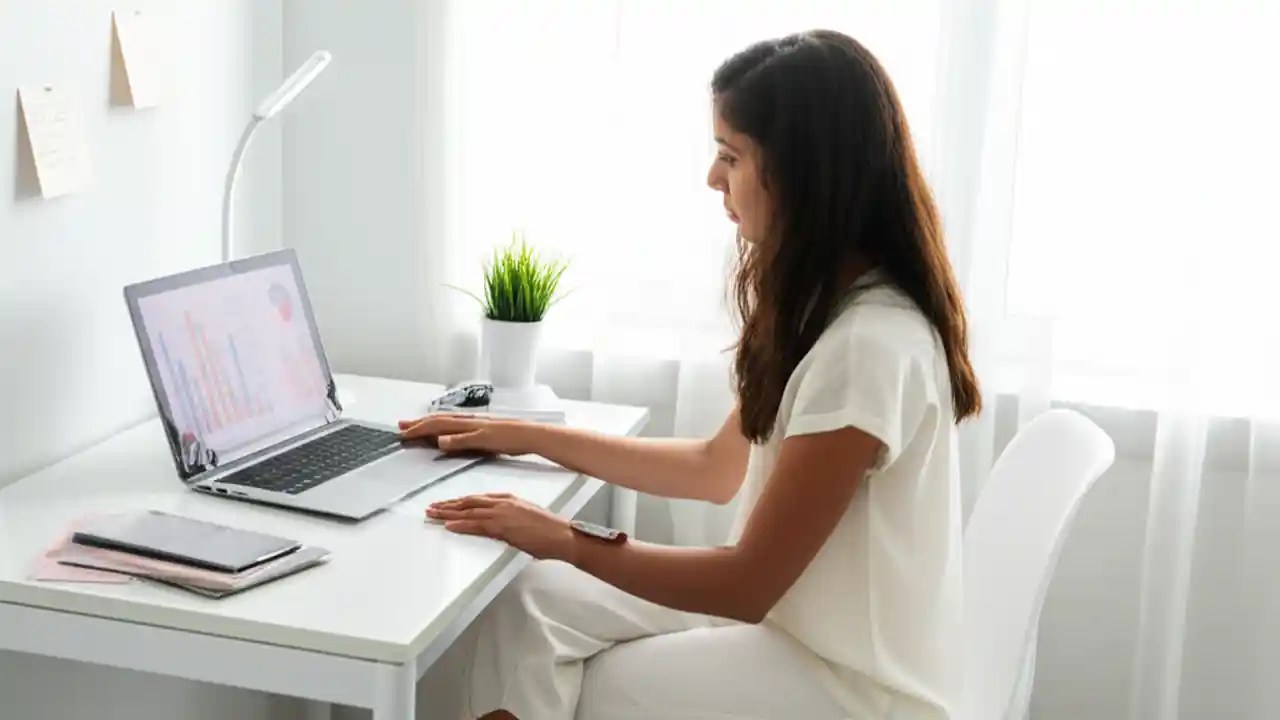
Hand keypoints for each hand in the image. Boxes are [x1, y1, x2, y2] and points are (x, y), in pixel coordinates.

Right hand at [397, 414, 536, 454]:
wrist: (530, 434)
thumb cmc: (510, 438)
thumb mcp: (483, 441)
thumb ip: (461, 441)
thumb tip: (439, 440)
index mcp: (466, 423)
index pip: (436, 425)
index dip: (418, 429)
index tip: (403, 434)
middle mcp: (468, 420)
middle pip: (438, 420)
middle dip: (419, 423)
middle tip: (402, 426)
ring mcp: (475, 422)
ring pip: (446, 420)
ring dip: (429, 422)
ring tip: (417, 424)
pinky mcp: (481, 427)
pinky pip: (455, 424)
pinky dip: (444, 425)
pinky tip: (445, 430)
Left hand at [426, 493, 575, 560]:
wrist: (560, 535)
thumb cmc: (548, 530)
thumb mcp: (526, 517)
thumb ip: (509, 518)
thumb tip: (496, 525)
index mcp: (508, 499)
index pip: (477, 498)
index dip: (459, 501)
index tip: (446, 504)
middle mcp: (502, 502)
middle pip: (469, 502)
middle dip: (448, 505)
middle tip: (432, 507)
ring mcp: (501, 514)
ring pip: (468, 511)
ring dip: (448, 513)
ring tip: (433, 514)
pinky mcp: (502, 527)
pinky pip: (476, 524)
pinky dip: (461, 524)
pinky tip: (448, 525)